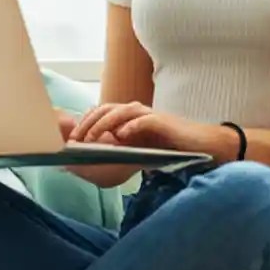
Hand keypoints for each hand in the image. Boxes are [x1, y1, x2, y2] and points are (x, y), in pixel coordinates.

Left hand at [68, 102, 233, 157]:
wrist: (198, 147)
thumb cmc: (167, 149)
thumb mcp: (137, 152)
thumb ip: (118, 152)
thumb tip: (91, 161)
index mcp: (128, 118)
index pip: (100, 112)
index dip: (84, 123)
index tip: (71, 139)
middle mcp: (136, 113)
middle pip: (106, 109)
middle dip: (88, 123)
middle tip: (77, 139)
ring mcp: (149, 115)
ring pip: (121, 111)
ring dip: (103, 123)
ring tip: (92, 137)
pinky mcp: (162, 122)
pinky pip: (143, 120)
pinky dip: (131, 126)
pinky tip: (121, 136)